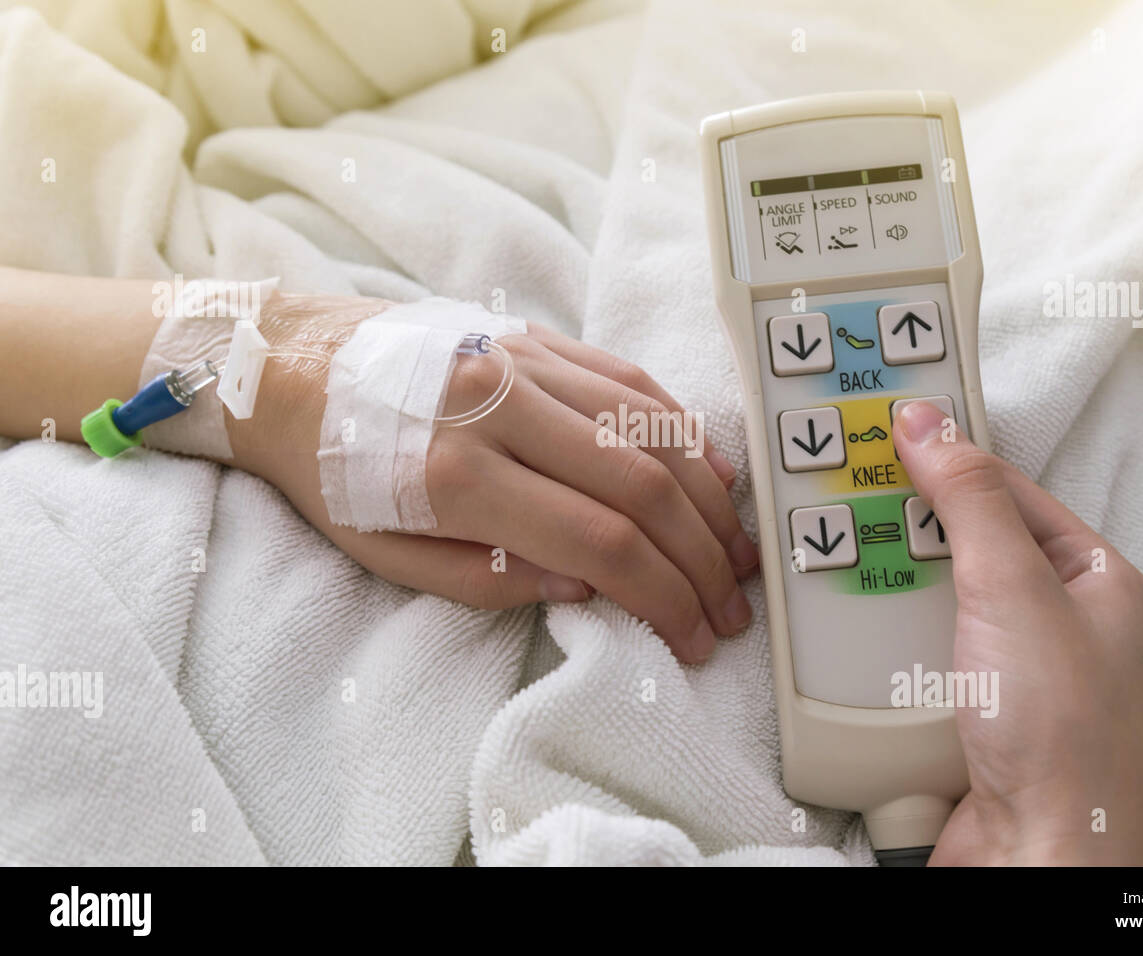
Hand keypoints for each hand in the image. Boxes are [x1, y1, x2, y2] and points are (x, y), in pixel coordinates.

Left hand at [228, 293, 757, 663]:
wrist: (295, 366)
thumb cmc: (337, 474)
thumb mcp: (386, 555)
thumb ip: (488, 580)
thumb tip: (589, 590)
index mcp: (455, 476)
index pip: (597, 540)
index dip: (661, 595)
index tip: (692, 637)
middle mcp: (499, 407)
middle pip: (642, 484)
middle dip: (700, 557)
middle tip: (729, 607)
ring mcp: (524, 361)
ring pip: (651, 427)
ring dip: (708, 498)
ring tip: (735, 553)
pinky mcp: (538, 336)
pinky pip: (632, 380)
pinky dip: (684, 431)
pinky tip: (714, 476)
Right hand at [892, 401, 1142, 865]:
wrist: (1036, 854)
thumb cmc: (1060, 733)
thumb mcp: (1013, 587)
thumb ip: (969, 500)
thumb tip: (931, 424)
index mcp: (1095, 580)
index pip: (1010, 492)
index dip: (950, 460)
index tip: (892, 431)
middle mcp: (1058, 623)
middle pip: (967, 546)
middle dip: (909, 529)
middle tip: (851, 496)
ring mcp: (1012, 671)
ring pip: (935, 602)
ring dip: (889, 589)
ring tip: (843, 563)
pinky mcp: (970, 713)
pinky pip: (916, 655)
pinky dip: (883, 642)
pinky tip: (855, 632)